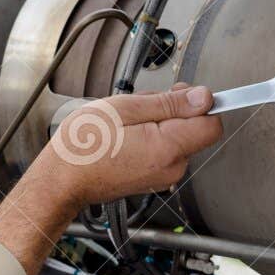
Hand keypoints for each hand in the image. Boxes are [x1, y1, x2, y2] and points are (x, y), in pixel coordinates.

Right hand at [0, 84, 220, 274]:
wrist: (62, 180)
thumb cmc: (84, 144)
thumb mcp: (125, 108)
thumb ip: (170, 103)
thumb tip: (204, 98)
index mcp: (168, 148)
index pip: (213, 123)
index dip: (200, 103)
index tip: (180, 94)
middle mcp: (172, 167)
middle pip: (194, 128)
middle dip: (173, 110)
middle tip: (138, 107)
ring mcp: (162, 176)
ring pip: (177, 137)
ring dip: (158, 123)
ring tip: (125, 124)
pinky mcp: (152, 178)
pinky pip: (164, 150)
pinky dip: (150, 138)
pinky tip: (124, 137)